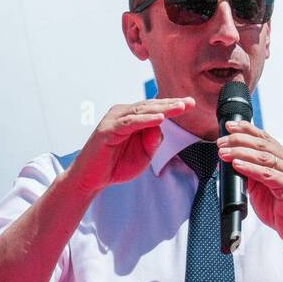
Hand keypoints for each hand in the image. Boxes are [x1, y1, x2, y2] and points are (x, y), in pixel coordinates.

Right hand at [65, 97, 194, 198]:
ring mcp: (114, 120)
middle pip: (150, 106)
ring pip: (141, 111)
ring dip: (161, 109)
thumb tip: (160, 126)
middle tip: (189, 103)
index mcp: (132, 118)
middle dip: (171, 104)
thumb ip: (153, 141)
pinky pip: (129, 123)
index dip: (172, 105)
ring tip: (179, 108)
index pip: (155, 108)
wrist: (91, 178)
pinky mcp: (107, 129)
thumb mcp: (143, 155)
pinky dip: (145, 121)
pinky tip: (160, 119)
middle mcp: (122, 114)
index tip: (191, 104)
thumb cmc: (116, 165)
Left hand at [217, 121, 282, 250]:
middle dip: (238, 140)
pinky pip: (267, 174)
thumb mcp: (259, 185)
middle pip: (262, 144)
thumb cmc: (279, 206)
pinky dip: (250, 168)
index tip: (229, 126)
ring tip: (224, 152)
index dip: (246, 129)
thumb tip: (229, 160)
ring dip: (240, 153)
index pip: (264, 137)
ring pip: (264, 157)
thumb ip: (249, 171)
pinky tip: (237, 165)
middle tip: (221, 142)